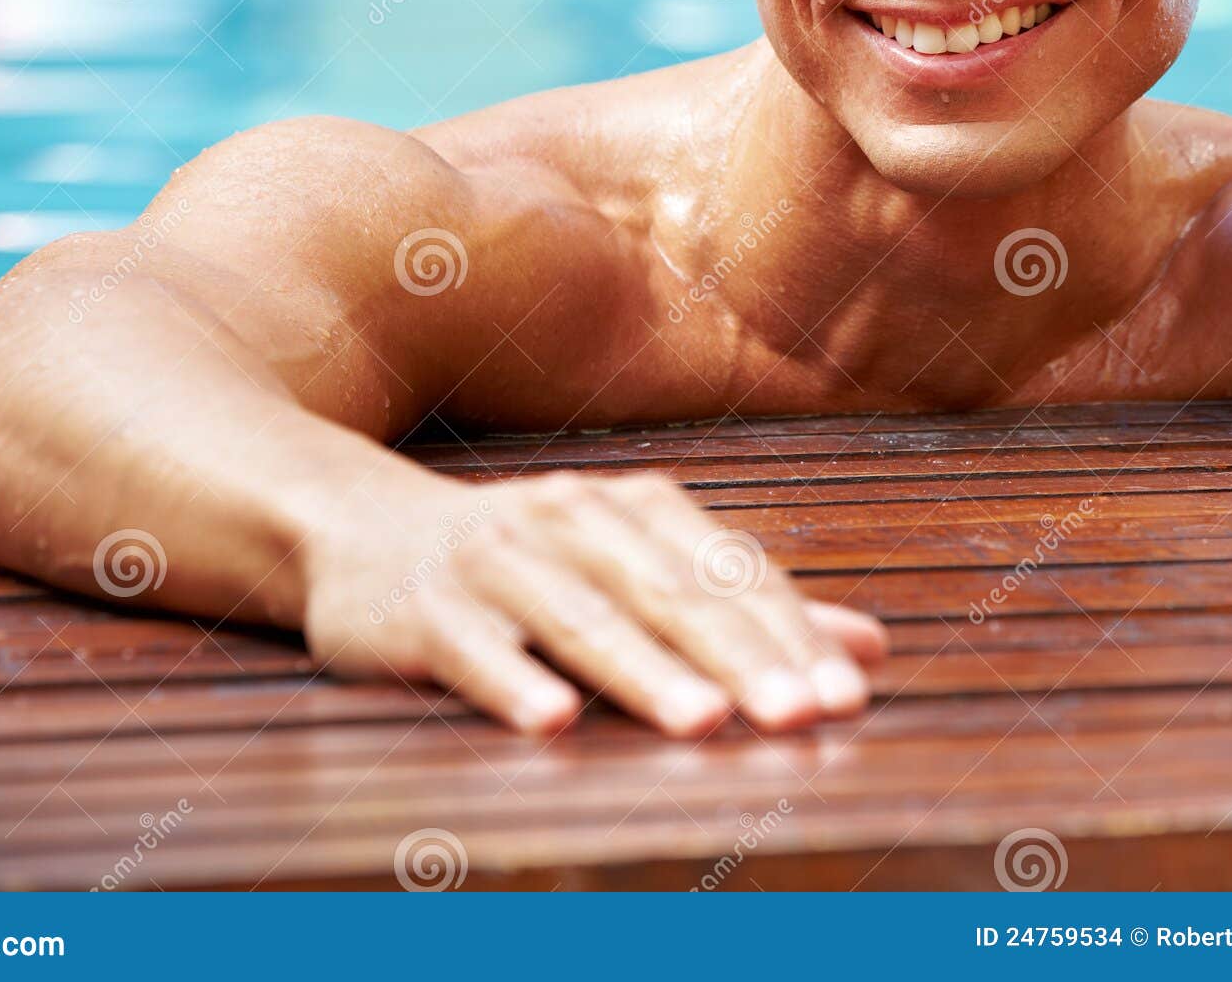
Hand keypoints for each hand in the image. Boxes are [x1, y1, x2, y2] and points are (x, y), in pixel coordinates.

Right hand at [303, 466, 888, 735]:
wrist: (360, 527)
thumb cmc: (524, 563)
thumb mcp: (632, 564)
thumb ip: (745, 607)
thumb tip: (871, 647)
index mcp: (633, 508)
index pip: (728, 572)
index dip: (789, 632)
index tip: (846, 696)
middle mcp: (570, 518)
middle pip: (666, 592)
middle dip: (738, 657)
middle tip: (800, 717)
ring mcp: (493, 557)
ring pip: (578, 616)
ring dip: (642, 670)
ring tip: (704, 723)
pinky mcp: (422, 605)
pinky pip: (472, 647)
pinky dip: (511, 681)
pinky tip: (551, 721)